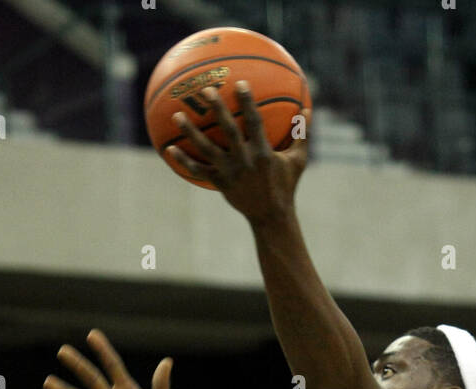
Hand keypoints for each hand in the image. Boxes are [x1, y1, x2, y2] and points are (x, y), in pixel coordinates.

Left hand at [170, 81, 309, 224]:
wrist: (272, 217)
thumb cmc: (285, 185)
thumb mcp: (298, 161)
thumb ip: (302, 135)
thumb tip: (306, 110)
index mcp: (263, 153)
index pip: (255, 122)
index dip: (248, 103)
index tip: (239, 83)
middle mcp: (245, 161)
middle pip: (228, 131)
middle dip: (217, 109)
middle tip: (205, 90)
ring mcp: (230, 173)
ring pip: (207, 150)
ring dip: (190, 133)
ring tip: (176, 115)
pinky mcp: (220, 183)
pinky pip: (198, 170)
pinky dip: (183, 161)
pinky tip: (169, 150)